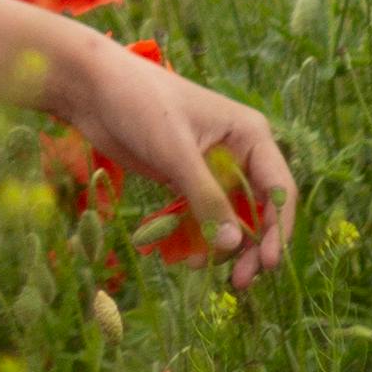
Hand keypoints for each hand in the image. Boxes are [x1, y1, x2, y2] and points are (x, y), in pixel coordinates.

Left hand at [63, 34, 296, 288]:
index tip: (268, 263)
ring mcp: (212, 167)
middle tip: (238, 281)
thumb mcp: (176, 152)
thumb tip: (233, 244)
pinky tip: (189, 258)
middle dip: (252, 245)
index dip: (278, 229)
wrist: (93, 89)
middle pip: (259, 209)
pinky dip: (199, 237)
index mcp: (250, 135)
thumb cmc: (141, 104)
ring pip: (232, 217)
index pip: (278, 189)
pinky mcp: (186, 178)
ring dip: (224, 247)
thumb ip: (206, 198)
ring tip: (205, 270)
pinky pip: (204, 215)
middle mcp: (239, 152)